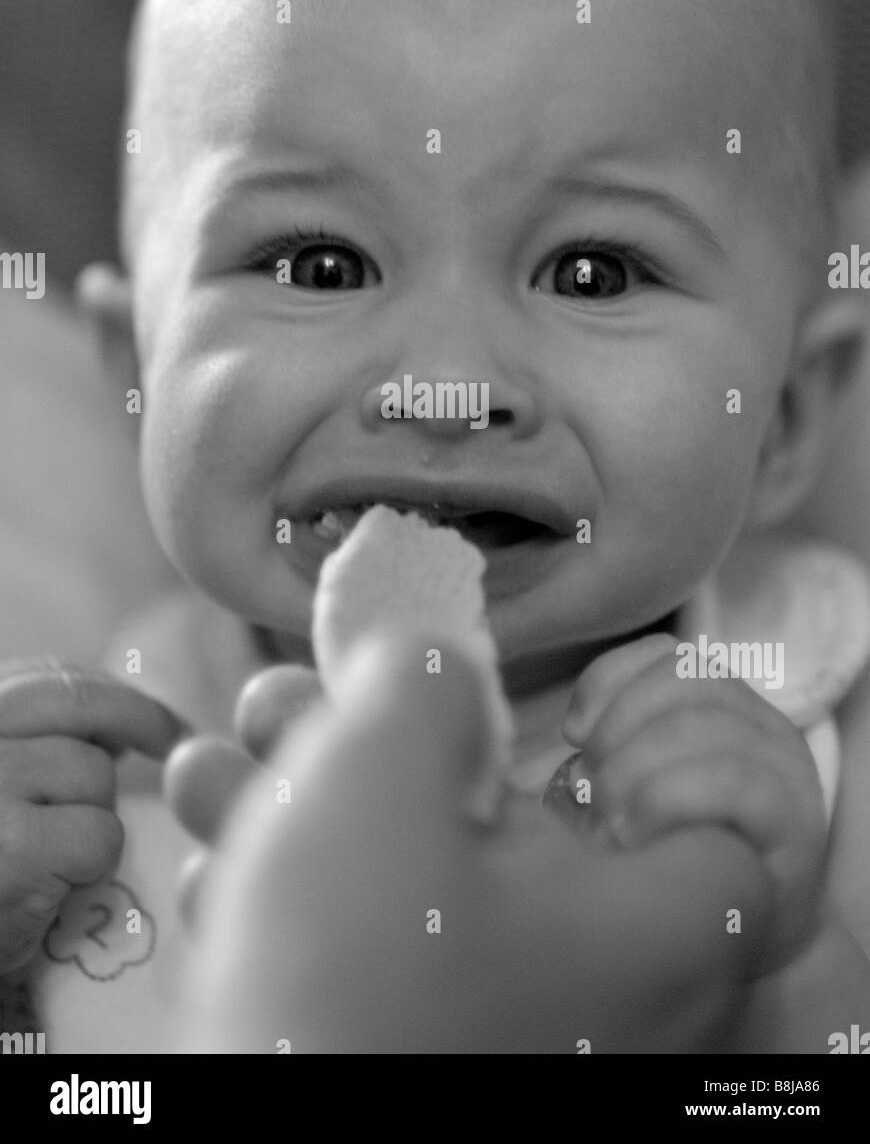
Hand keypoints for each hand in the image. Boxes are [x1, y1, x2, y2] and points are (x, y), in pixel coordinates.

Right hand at [0, 657, 187, 972]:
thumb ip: (35, 744)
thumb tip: (120, 727)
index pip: (42, 680)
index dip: (105, 692)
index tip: (142, 714)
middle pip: (74, 699)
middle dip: (137, 713)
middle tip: (172, 738)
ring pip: (93, 773)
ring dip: (92, 816)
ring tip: (48, 858)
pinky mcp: (13, 848)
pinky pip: (100, 835)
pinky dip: (90, 866)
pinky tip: (48, 890)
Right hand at [176, 634, 772, 1053]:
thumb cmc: (349, 979)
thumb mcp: (383, 779)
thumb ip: (420, 686)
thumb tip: (429, 662)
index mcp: (639, 930)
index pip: (712, 831)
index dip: (650, 753)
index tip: (562, 716)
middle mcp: (588, 996)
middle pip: (511, 830)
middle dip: (385, 747)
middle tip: (297, 705)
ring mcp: (497, 1043)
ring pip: (414, 886)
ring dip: (305, 809)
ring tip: (212, 764)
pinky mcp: (409, 1066)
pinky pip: (371, 961)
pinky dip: (295, 902)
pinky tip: (205, 865)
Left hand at [562, 633, 827, 972]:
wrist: (747, 937)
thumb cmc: (678, 857)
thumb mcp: (634, 790)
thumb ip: (607, 752)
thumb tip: (565, 743)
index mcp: (720, 704)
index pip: (664, 654)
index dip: (607, 679)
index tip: (571, 732)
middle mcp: (760, 722)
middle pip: (683, 676)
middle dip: (616, 726)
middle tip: (587, 786)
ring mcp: (783, 766)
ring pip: (700, 724)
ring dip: (632, 767)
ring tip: (605, 817)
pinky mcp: (795, 819)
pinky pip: (729, 780)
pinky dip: (665, 798)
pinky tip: (633, 833)